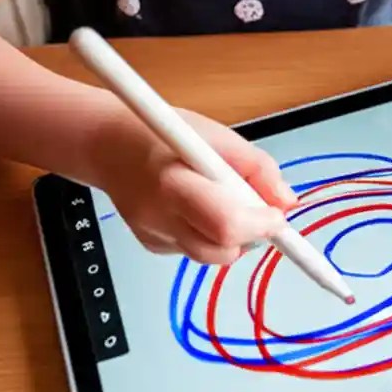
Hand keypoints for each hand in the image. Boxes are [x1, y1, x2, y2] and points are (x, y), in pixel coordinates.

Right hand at [93, 109, 296, 263]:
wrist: (106, 145)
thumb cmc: (158, 135)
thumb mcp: (215, 135)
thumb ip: (256, 167)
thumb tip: (286, 201)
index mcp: (175, 183)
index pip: (226, 224)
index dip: (260, 224)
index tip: (275, 214)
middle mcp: (161, 217)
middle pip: (223, 250)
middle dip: (251, 234)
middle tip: (254, 207)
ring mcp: (155, 236)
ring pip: (213, 256)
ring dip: (231, 236)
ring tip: (221, 199)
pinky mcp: (153, 245)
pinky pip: (196, 250)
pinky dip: (208, 234)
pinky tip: (194, 206)